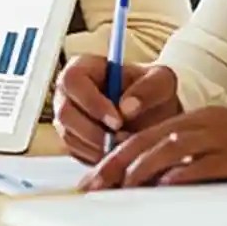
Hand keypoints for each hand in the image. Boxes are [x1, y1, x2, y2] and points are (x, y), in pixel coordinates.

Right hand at [53, 55, 180, 163]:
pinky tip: (118, 152)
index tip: (118, 120)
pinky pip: (76, 153)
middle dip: (94, 132)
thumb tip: (127, 108)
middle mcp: (68, 93)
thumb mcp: (161, 82)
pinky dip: (97, 157)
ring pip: (69, 136)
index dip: (91, 102)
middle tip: (122, 139)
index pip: (72, 80)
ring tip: (125, 145)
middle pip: (64, 113)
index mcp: (83, 68)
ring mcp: (66, 118)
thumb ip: (148, 89)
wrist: (153, 115)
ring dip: (98, 146)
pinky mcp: (72, 140)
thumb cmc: (152, 92)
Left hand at [78, 106, 226, 190]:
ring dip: (140, 169)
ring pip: (169, 149)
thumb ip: (190, 156)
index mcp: (194, 119)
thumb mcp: (221, 141)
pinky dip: (181, 174)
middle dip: (115, 164)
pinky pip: (203, 164)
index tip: (95, 176)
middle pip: (147, 141)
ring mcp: (219, 138)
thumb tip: (160, 179)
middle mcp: (201, 124)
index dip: (114, 156)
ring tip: (119, 187)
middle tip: (94, 185)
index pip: (143, 135)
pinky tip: (163, 186)